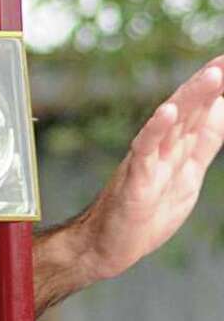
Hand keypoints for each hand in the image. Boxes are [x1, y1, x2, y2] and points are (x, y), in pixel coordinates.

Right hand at [33, 57, 223, 314]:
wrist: (107, 244)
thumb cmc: (146, 211)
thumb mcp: (189, 175)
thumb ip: (205, 143)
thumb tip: (223, 108)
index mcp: (177, 147)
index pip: (200, 110)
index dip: (216, 87)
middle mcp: (162, 147)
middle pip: (188, 108)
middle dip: (209, 83)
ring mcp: (148, 160)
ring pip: (172, 123)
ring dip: (192, 98)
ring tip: (212, 76)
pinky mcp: (135, 179)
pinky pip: (145, 149)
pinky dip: (156, 129)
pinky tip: (168, 111)